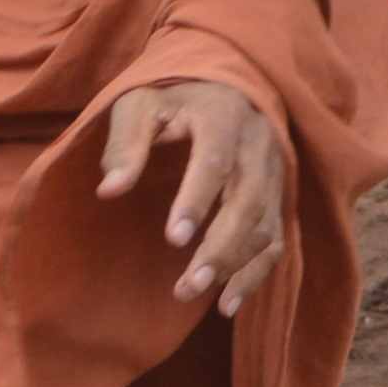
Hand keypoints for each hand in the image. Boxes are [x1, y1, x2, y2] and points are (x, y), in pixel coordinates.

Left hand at [99, 78, 291, 316]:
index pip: (216, 161)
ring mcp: (274, 173)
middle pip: (248, 203)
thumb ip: (127, 143)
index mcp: (223, 116)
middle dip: (220, 248)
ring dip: (233, 266)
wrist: (227, 82)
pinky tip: (226, 304)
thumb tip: (109, 190)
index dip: (198, 200)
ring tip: (192, 292)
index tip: (173, 237)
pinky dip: (255, 274)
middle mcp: (258, 146)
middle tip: (186, 285)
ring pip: (264, 226)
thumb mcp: (141, 103)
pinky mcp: (277, 197)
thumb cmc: (174, 95)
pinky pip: (275, 240)